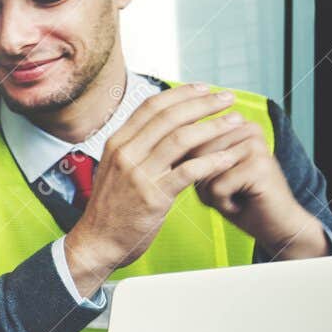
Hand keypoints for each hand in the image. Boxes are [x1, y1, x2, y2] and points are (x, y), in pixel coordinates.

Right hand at [63, 83, 243, 294]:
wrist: (96, 243)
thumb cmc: (110, 209)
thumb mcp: (118, 170)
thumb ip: (140, 149)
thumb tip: (171, 131)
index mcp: (117, 143)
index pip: (151, 106)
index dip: (181, 93)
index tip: (203, 89)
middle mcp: (125, 153)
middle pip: (170, 116)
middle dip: (203, 103)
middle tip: (226, 98)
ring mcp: (138, 174)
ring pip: (182, 139)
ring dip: (214, 127)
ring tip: (235, 122)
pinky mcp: (153, 197)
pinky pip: (188, 172)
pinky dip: (212, 161)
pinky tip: (228, 156)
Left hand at [183, 119, 330, 259]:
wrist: (275, 225)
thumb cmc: (239, 200)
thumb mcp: (208, 173)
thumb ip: (192, 156)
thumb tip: (178, 148)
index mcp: (234, 124)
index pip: (189, 142)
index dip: (194, 169)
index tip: (220, 179)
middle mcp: (247, 128)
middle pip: (195, 155)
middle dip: (202, 182)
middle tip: (229, 191)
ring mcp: (255, 144)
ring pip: (205, 171)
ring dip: (212, 194)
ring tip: (235, 195)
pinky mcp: (260, 164)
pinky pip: (217, 187)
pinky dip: (222, 203)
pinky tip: (241, 204)